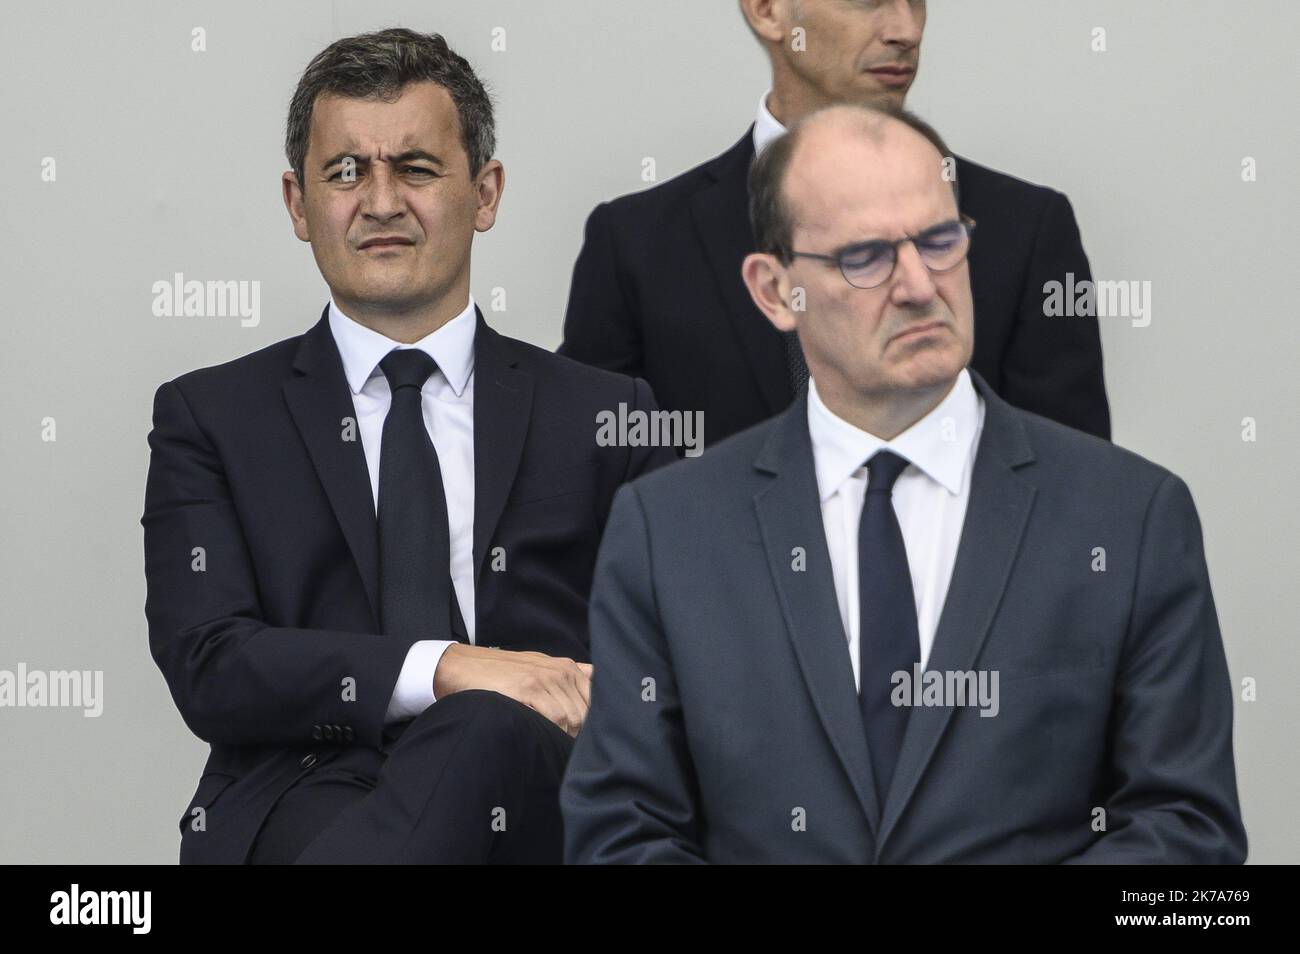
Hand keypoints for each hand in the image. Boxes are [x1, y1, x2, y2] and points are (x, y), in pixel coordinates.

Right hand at [432, 644, 593, 736]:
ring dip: (566, 737)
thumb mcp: (539, 667)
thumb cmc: (501, 673)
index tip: (582, 742)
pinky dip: (553, 732)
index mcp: (567, 667)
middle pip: (587, 713)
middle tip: (565, 751)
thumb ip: (567, 677)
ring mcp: (545, 678)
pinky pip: (555, 717)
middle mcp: (561, 671)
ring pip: (573, 717)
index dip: (592, 725)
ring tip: (552, 747)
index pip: (596, 701)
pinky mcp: (528, 688)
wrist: (463, 667)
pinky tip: (542, 737)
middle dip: (579, 735)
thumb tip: (593, 681)